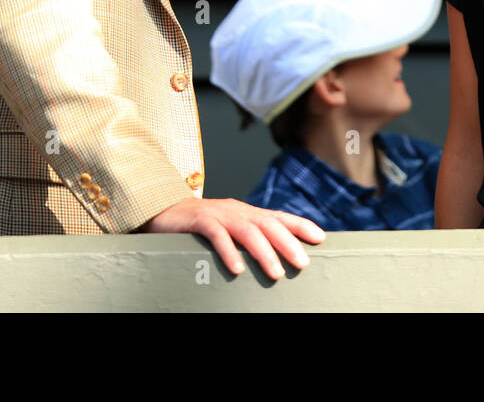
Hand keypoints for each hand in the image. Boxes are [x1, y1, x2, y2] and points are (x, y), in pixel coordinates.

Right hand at [142, 197, 325, 280]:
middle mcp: (237, 211)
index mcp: (247, 213)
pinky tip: (237, 268)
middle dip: (288, 243)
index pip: (279, 216)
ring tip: (276, 273)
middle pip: (268, 224)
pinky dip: (228, 251)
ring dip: (264, 252)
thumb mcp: (229, 230)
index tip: (321, 238)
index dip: (300, 225)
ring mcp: (218, 214)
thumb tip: (276, 259)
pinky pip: (216, 235)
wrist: (163, 212)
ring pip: (247, 230)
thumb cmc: (200, 227)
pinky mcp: (198, 221)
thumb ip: (248, 239)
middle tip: (303, 263)